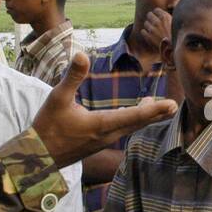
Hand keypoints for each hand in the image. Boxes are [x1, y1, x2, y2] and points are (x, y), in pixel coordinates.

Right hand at [32, 51, 176, 167]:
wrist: (37, 157)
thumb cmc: (47, 126)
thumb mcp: (57, 98)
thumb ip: (72, 76)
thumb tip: (81, 54)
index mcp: (100, 124)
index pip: (132, 116)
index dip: (153, 110)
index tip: (170, 105)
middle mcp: (107, 135)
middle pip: (137, 123)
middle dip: (157, 114)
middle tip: (174, 106)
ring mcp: (103, 140)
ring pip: (130, 127)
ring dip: (146, 117)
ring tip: (160, 107)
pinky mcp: (98, 143)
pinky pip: (122, 130)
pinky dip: (133, 121)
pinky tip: (134, 114)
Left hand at [143, 8, 172, 53]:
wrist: (173, 50)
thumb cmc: (176, 38)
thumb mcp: (176, 25)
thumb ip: (169, 18)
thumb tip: (167, 14)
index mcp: (165, 17)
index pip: (156, 10)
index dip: (157, 13)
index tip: (158, 17)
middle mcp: (158, 22)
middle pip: (149, 15)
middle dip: (151, 18)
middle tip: (154, 23)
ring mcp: (152, 29)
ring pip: (146, 23)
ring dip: (148, 26)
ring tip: (153, 31)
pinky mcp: (148, 36)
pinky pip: (143, 31)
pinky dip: (145, 33)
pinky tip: (150, 36)